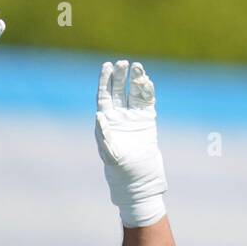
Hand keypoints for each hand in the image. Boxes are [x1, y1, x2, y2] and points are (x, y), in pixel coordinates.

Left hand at [95, 60, 166, 226]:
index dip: (105, 80)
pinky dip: (148, 91)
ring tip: (138, 68)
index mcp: (107, 123)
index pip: (104, 96)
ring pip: (134, 93)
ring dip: (136, 81)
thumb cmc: (122, 172)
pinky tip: (147, 82)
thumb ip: (105, 136)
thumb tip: (98, 116)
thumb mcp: (111, 155)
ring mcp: (134, 119)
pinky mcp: (148, 122)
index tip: (107, 66)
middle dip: (120, 76)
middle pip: (119, 91)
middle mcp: (119, 118)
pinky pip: (147, 102)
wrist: (140, 182)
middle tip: (123, 63)